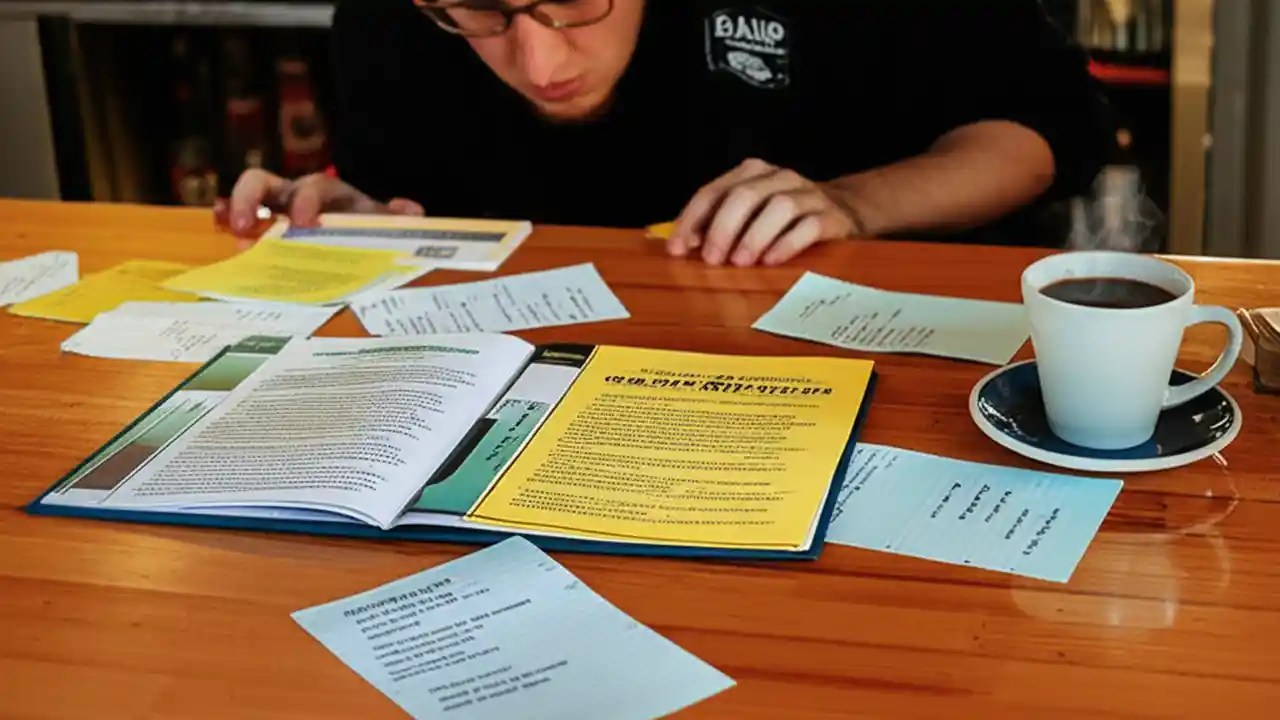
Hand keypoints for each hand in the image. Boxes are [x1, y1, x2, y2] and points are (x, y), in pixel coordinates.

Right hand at [213, 168, 424, 237]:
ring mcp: (275, 210)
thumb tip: (411, 211)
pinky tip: (220, 232)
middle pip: (265, 181)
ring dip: (235, 209)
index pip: (314, 188)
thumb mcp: (387, 227)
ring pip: (248, 197)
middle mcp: (296, 195)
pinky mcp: (263, 228)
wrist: (364, 240)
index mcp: (330, 194)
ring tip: (229, 232)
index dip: (306, 202)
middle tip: (245, 226)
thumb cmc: (370, 232)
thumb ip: (399, 219)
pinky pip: (239, 218)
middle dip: (251, 198)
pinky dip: (227, 219)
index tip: (303, 223)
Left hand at [666, 158, 862, 265]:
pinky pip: (808, 227)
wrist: (847, 209)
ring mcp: (808, 195)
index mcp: (752, 174)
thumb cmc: (785, 219)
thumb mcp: (750, 214)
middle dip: (723, 229)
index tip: (678, 249)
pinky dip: (787, 244)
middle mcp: (779, 178)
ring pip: (778, 208)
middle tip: (712, 260)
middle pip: (744, 196)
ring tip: (740, 263)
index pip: (714, 192)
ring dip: (754, 236)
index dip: (692, 220)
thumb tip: (687, 245)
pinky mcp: (831, 216)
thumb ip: (719, 223)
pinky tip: (771, 261)